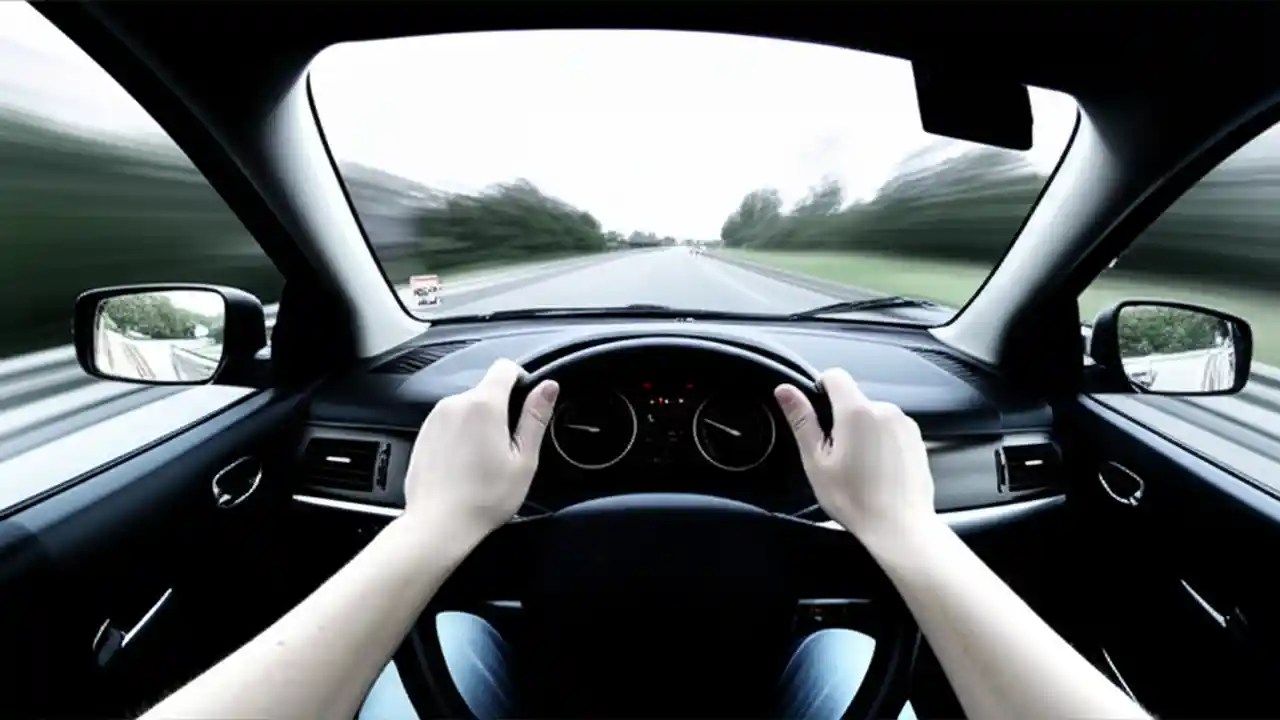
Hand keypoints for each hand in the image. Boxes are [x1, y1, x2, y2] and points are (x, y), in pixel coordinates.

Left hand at [402, 359, 558, 543]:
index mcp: (484, 405)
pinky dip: (460, 436)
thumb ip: (535, 418)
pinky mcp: (423, 434)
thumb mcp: (523, 460)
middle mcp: (455, 403)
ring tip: (483, 461)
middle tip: (507, 447)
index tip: (525, 406)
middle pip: (486, 391)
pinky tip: (464, 465)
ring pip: (467, 408)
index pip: (504, 367)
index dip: (520, 380)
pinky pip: (449, 423)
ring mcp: (435, 418)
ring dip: (479, 424)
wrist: (438, 525)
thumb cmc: (486, 497)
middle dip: (500, 410)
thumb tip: (548, 386)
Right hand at [774, 368, 935, 546]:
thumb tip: (784, 390)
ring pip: (873, 416)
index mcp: (856, 411)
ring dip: (863, 432)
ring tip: (858, 468)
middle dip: (841, 419)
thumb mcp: (816, 461)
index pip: (835, 376)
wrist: (900, 527)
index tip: (817, 417)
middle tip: (835, 456)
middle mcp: (885, 410)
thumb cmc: (855, 499)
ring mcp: (904, 424)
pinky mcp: (917, 440)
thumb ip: (802, 421)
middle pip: (854, 399)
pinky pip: (890, 430)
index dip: (820, 390)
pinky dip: (881, 443)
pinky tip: (877, 471)